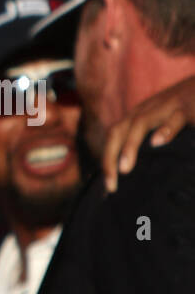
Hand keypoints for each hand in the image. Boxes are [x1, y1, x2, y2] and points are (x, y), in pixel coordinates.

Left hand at [102, 73, 194, 192]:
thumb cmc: (188, 107)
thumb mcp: (164, 121)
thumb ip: (149, 141)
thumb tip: (134, 170)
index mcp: (140, 114)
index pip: (114, 136)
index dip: (106, 160)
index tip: (108, 187)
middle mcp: (148, 109)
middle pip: (119, 130)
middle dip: (110, 157)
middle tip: (111, 183)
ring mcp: (167, 105)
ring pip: (140, 123)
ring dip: (130, 146)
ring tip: (125, 169)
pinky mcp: (188, 106)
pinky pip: (175, 118)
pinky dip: (165, 130)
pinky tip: (157, 142)